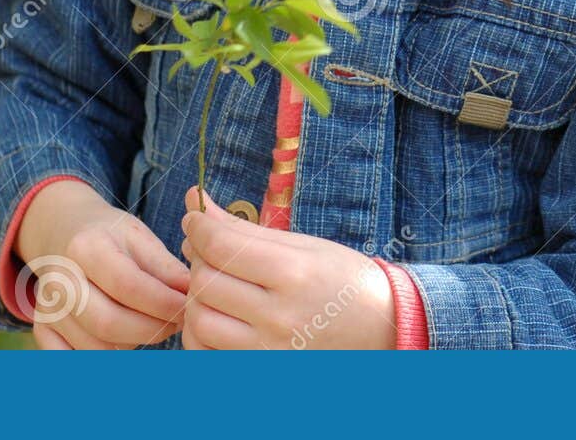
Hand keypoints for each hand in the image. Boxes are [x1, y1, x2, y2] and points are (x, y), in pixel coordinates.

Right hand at [17, 179, 190, 349]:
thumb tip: (195, 294)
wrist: (66, 233)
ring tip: (154, 326)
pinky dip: (102, 359)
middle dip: (152, 329)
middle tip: (176, 323)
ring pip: (95, 347)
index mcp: (86, 246)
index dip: (162, 303)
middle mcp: (59, 279)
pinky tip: (125, 341)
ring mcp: (46, 308)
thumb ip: (166, 268)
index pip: (128, 286)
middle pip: (108, 323)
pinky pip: (71, 360)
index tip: (187, 308)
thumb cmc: (111, 236)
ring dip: (133, 343)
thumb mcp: (140, 238)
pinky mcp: (42, 328)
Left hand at [178, 185, 396, 348]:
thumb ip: (244, 229)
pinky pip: (206, 356)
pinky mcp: (261, 375)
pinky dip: (200, 334)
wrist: (381, 330)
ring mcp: (269, 353)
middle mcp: (280, 317)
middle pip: (206, 282)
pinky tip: (217, 316)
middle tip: (208, 249)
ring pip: (199, 322)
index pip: (221, 247)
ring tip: (213, 284)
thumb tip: (195, 201)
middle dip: (197, 258)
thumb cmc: (342, 280)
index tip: (195, 218)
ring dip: (196, 297)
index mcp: (295, 274)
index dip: (198, 226)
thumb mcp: (302, 245)